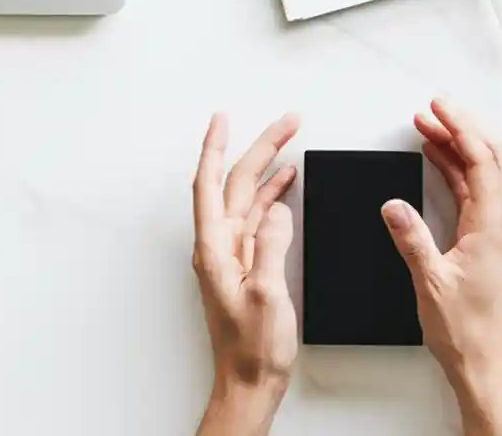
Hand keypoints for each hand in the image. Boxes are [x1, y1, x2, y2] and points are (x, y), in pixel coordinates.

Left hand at [193, 113, 299, 435]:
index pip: (210, 184)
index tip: (223, 118)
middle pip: (234, 183)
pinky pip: (259, 219)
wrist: (249, 382)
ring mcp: (232, 254)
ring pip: (248, 197)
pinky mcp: (247, 264)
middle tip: (287, 121)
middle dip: (259, 147)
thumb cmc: (252, 349)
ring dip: (268, 168)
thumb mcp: (267, 293)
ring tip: (291, 141)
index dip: (216, 147)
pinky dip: (273, 196)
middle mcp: (219, 246)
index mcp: (215, 248)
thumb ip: (271, 246)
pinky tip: (286, 185)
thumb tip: (278, 210)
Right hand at [382, 100, 501, 435]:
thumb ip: (411, 238)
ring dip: (459, 145)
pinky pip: (476, 190)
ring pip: (485, 171)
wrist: (484, 362)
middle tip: (433, 108)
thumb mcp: (429, 281)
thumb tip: (393, 204)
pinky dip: (457, 168)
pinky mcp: (489, 239)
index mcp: (494, 226)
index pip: (483, 159)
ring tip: (428, 126)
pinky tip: (437, 159)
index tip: (437, 107)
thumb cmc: (464, 329)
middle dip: (463, 126)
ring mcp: (498, 229)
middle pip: (492, 156)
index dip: (461, 126)